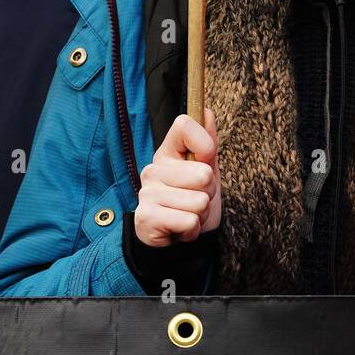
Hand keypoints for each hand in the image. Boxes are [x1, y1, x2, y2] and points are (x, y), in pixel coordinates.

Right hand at [134, 109, 220, 246]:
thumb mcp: (206, 170)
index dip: (205, 144)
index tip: (206, 160)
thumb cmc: (191, 202)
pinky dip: (191, 230)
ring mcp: (147, 192)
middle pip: (204, 173)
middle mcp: (153, 169)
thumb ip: (207, 142)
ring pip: (199, 201)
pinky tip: (180, 229)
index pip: (185, 125)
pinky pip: (189, 221)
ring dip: (200, 214)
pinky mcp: (146, 216)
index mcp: (167, 153)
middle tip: (195, 200)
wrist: (176, 243)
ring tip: (187, 214)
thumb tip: (206, 111)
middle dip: (208, 193)